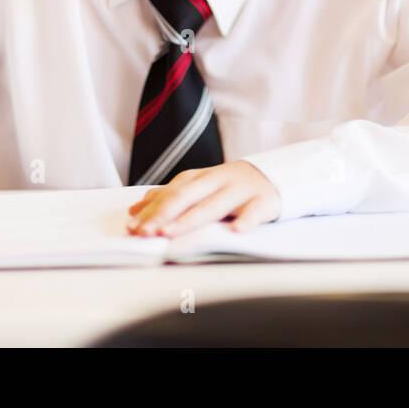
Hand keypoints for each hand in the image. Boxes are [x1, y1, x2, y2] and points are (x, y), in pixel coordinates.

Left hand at [126, 161, 280, 237]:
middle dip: (162, 215)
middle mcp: (219, 180)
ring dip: (190, 219)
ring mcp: (242, 190)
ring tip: (169, 233)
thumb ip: (170, 196)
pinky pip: (255, 211)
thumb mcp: (201, 186)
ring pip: (214, 204)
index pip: (172, 192)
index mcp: (202, 177)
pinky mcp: (265, 201)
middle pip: (186, 196)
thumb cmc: (232, 186)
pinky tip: (236, 231)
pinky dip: (246, 220)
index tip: (132, 227)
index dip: (151, 209)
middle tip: (144, 233)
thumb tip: (134, 210)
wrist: (277, 174)